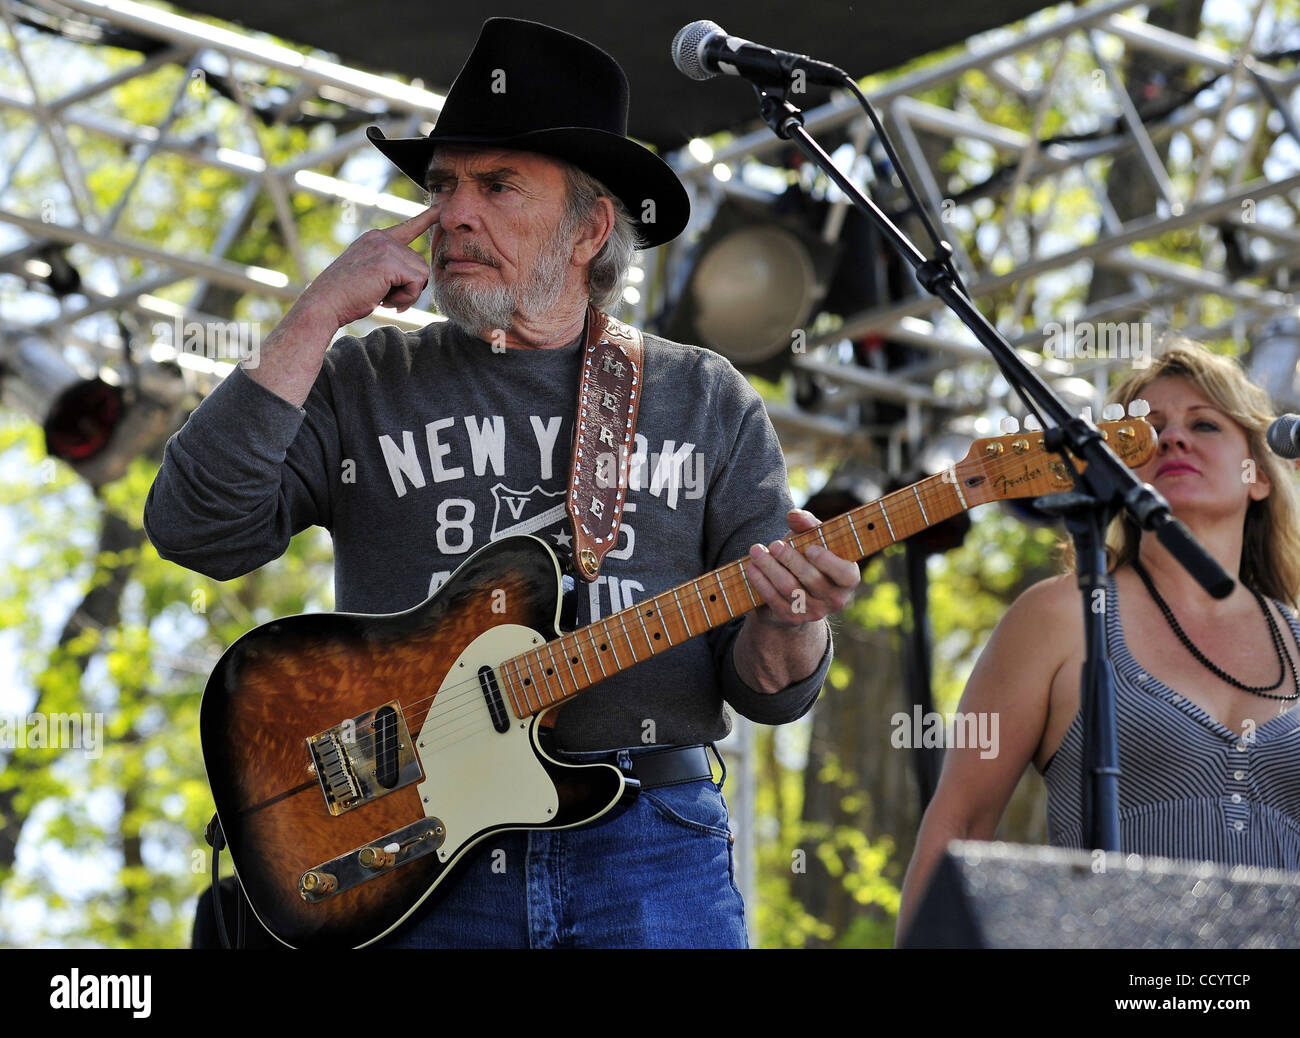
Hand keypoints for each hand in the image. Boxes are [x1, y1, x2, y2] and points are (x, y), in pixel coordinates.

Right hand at [299, 205, 440, 329]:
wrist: (324, 304)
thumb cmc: (345, 297)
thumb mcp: (369, 275)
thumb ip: (391, 269)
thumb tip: (420, 277)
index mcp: (375, 239)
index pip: (408, 226)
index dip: (427, 218)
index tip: (442, 206)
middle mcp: (381, 238)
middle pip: (420, 263)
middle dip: (409, 287)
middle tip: (385, 297)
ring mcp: (385, 247)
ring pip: (422, 273)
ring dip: (408, 294)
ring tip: (382, 298)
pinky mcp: (389, 261)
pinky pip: (417, 282)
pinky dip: (406, 297)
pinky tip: (384, 300)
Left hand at [744, 509, 858, 626]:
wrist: (794, 590)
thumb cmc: (807, 557)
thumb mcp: (812, 539)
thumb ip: (808, 524)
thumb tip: (793, 515)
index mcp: (847, 578)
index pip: (845, 574)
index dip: (829, 562)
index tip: (810, 549)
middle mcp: (834, 599)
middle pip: (812, 579)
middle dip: (790, 559)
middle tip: (774, 544)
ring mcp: (813, 612)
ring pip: (790, 589)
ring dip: (770, 568)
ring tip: (756, 551)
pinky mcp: (791, 618)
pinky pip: (774, 599)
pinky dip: (761, 582)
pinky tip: (752, 568)